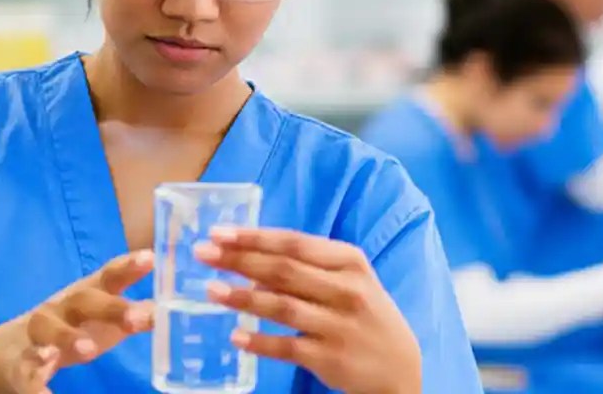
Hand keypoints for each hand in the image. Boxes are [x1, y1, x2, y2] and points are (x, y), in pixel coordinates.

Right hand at [0, 251, 154, 393]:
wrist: (2, 355)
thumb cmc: (68, 329)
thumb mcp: (100, 317)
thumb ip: (134, 311)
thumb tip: (170, 307)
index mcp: (84, 296)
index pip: (109, 276)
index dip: (129, 265)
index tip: (151, 258)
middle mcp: (60, 309)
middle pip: (84, 300)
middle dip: (111, 307)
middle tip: (138, 318)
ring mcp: (36, 336)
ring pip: (49, 331)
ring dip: (69, 339)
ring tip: (89, 351)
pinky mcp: (16, 364)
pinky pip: (25, 372)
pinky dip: (35, 383)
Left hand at [197, 227, 420, 393]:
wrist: (399, 369)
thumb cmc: (365, 315)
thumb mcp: (350, 282)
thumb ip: (309, 270)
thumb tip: (253, 268)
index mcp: (350, 262)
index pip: (295, 243)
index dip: (254, 237)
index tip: (219, 232)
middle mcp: (347, 290)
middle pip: (284, 270)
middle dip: (239, 260)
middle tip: (203, 254)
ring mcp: (339, 325)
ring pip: (282, 307)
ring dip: (242, 298)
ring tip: (211, 291)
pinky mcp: (330, 358)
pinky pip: (287, 348)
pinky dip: (259, 342)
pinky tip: (235, 336)